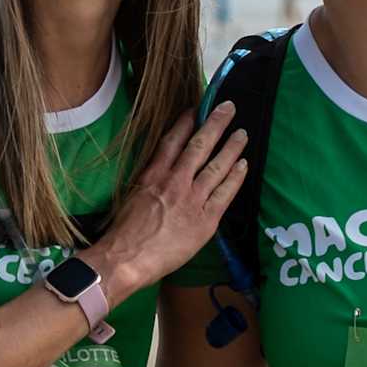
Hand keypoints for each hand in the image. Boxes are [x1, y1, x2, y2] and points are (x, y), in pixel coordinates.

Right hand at [93, 106, 247, 295]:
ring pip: (217, 166)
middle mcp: (175, 181)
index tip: (196, 108)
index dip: (186, 122)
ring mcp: (192, 199)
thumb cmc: (123, 234)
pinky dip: (236, 177)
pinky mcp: (205, 219)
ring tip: (242, 134)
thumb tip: (161, 173)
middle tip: (228, 108)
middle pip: (200, 146)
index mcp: (153, 175)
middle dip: (215, 124)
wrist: (126, 259)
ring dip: (232, 147)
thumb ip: (149, 182)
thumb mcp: (131, 197)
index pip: (172, 141)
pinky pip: (225, 193)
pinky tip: (243, 165)